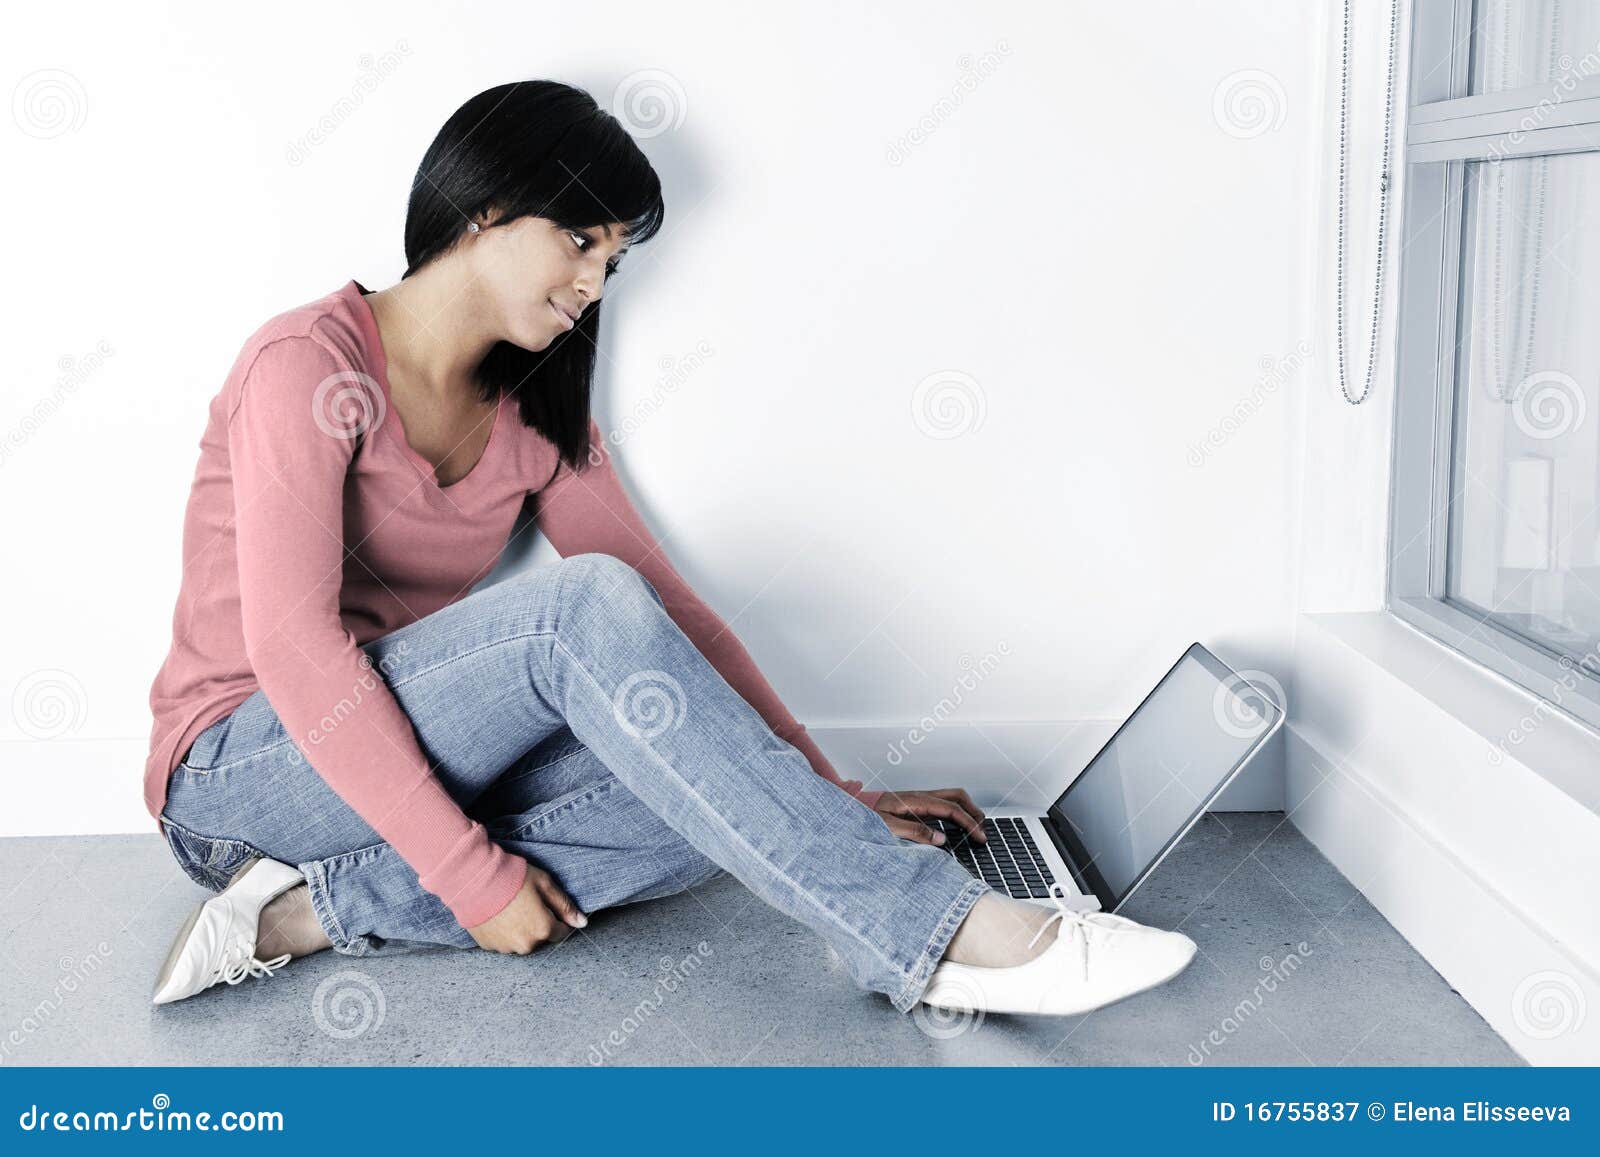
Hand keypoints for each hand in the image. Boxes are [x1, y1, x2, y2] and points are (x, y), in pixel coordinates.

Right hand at [467, 864, 586, 954]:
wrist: (472, 880)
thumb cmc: (512, 878)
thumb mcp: (544, 884)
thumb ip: (564, 905)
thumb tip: (582, 922)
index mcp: (543, 929)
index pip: (561, 931)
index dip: (559, 917)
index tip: (550, 906)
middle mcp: (525, 945)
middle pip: (540, 937)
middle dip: (539, 923)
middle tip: (528, 902)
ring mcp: (505, 947)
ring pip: (521, 941)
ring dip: (521, 929)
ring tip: (511, 907)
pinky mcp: (488, 946)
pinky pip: (503, 941)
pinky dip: (503, 931)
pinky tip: (498, 915)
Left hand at [872, 788, 986, 845]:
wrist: (854, 805)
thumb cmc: (867, 814)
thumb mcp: (888, 827)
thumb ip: (914, 832)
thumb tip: (941, 838)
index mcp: (916, 801)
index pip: (951, 808)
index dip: (969, 822)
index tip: (979, 836)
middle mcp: (921, 796)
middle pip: (957, 796)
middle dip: (974, 812)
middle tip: (982, 832)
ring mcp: (920, 798)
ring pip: (952, 797)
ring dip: (967, 810)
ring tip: (975, 828)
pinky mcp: (917, 804)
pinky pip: (942, 803)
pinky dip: (956, 811)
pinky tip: (957, 825)